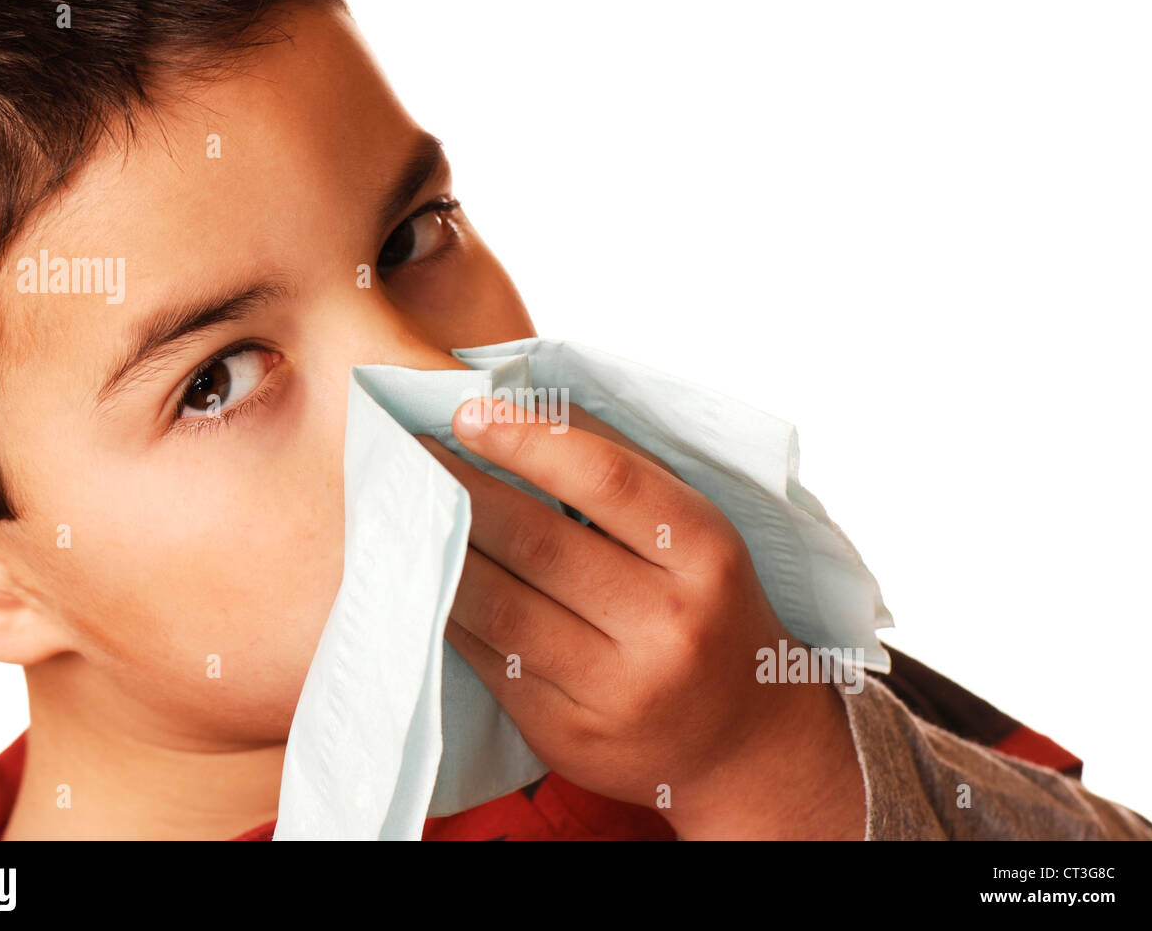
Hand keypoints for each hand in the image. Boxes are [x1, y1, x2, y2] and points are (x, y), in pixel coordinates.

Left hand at [418, 397, 863, 838]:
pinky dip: (449, 611)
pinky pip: (489, 661)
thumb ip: (624, 473)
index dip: (528, 439)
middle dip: (462, 488)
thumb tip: (524, 408)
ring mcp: (616, 690)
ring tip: (405, 506)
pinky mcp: (569, 734)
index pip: (606, 479)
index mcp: (705, 555)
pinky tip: (426, 575)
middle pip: (537, 542)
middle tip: (411, 450)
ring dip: (440, 549)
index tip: (467, 411)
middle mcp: (667, 624)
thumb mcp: (697, 536)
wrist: (746, 744)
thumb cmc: (710, 612)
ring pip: (499, 607)